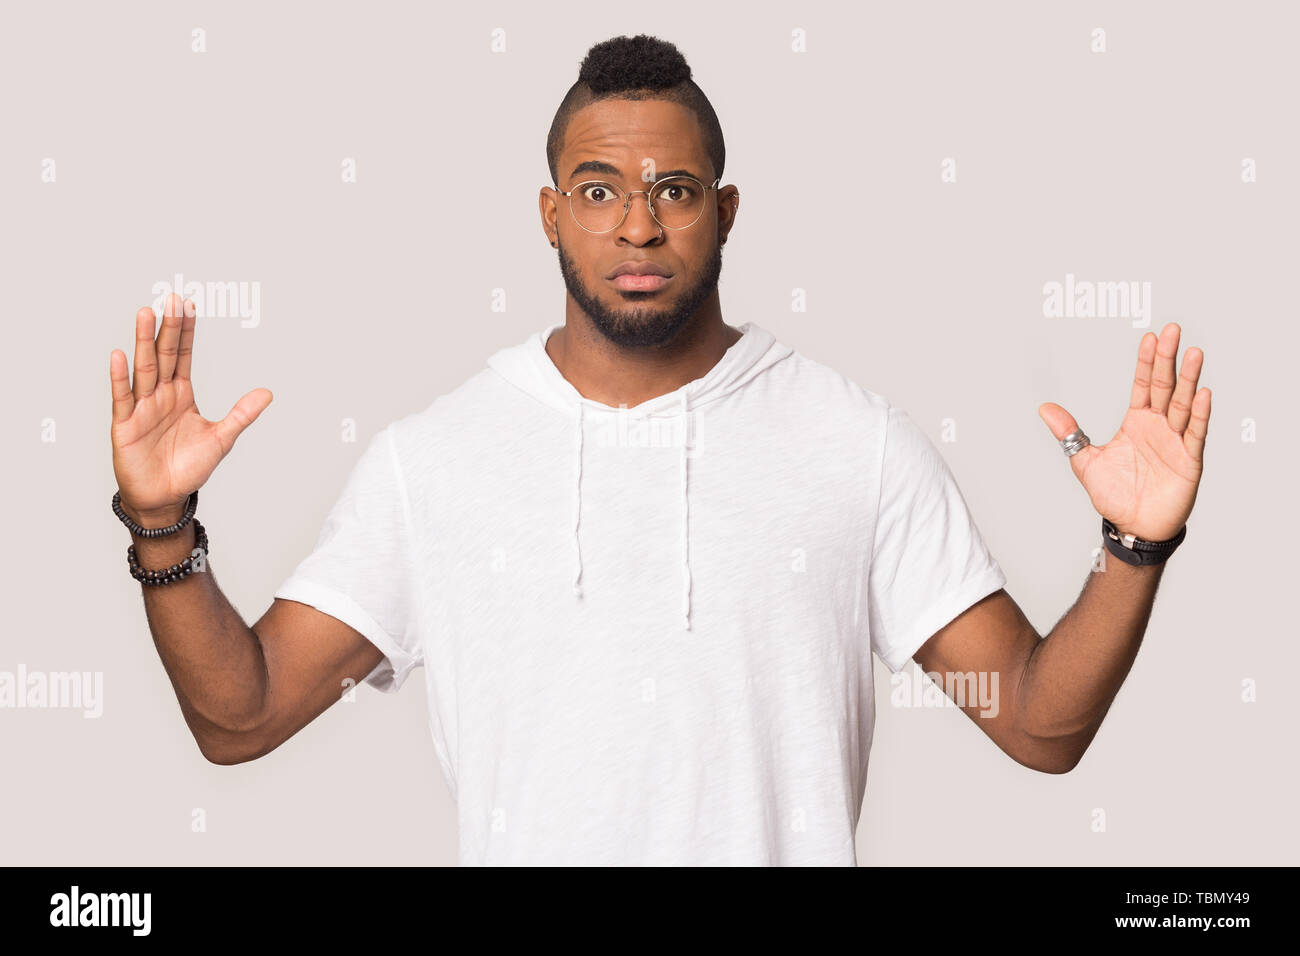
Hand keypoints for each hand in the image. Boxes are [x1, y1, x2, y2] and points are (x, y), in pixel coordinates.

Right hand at [110, 293, 272, 521]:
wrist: (165, 497)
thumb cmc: (189, 468)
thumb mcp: (222, 438)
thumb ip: (242, 414)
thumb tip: (268, 393)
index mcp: (181, 395)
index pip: (183, 356)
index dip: (186, 332)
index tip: (189, 305)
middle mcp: (160, 395)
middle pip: (164, 355)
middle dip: (168, 327)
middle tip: (170, 298)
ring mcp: (142, 408)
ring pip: (144, 369)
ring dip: (144, 342)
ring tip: (146, 314)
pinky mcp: (126, 425)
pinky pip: (124, 398)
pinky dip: (120, 377)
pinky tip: (120, 355)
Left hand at [1038, 322, 1210, 542]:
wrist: (1132, 527)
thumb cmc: (1114, 495)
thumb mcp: (1085, 460)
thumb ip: (1069, 433)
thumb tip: (1045, 407)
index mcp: (1137, 422)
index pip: (1143, 384)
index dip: (1146, 361)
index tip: (1149, 337)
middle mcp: (1158, 426)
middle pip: (1165, 386)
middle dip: (1168, 359)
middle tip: (1172, 330)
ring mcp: (1175, 441)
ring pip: (1183, 404)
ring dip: (1188, 379)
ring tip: (1193, 352)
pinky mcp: (1189, 460)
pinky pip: (1195, 434)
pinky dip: (1199, 414)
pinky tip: (1203, 393)